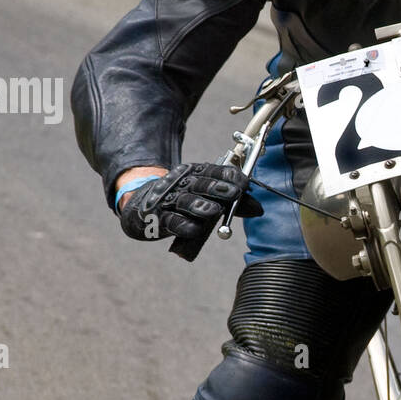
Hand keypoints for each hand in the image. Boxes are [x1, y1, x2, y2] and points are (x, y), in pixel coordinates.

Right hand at [118, 162, 261, 241]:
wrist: (141, 207)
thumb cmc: (180, 201)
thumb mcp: (205, 195)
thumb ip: (232, 203)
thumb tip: (259, 209)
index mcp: (194, 173)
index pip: (214, 170)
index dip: (229, 176)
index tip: (244, 183)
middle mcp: (181, 183)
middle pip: (201, 184)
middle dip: (219, 188)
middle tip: (235, 193)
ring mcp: (168, 200)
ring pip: (186, 202)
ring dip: (201, 206)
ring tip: (214, 211)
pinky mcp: (158, 218)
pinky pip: (171, 221)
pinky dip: (183, 225)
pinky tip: (193, 229)